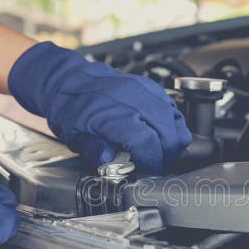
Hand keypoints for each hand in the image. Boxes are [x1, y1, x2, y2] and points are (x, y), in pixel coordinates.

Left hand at [8, 41, 191, 173]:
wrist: (70, 78)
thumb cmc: (71, 107)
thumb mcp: (75, 136)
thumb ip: (94, 151)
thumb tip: (109, 164)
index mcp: (115, 114)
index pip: (149, 145)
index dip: (152, 163)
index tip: (146, 170)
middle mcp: (135, 100)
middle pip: (170, 136)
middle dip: (164, 156)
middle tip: (151, 162)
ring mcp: (146, 91)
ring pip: (178, 123)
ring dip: (171, 141)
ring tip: (155, 148)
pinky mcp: (152, 87)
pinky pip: (174, 109)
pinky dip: (171, 125)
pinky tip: (156, 132)